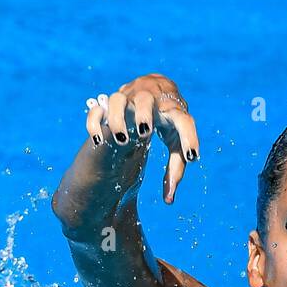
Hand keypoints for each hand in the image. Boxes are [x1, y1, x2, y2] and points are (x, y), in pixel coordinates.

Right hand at [85, 73, 200, 203]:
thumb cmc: (168, 121)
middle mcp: (151, 98)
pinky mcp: (112, 101)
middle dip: (143, 114)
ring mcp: (129, 97)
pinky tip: (98, 141)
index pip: (184, 120)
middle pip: (145, 100)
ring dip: (117, 119)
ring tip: (121, 140)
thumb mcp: (175, 141)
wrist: (154, 86)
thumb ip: (175, 168)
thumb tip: (168, 200)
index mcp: (172, 109)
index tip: (192, 157)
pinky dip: (94, 123)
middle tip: (144, 133)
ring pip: (118, 100)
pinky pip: (97, 110)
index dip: (189, 138)